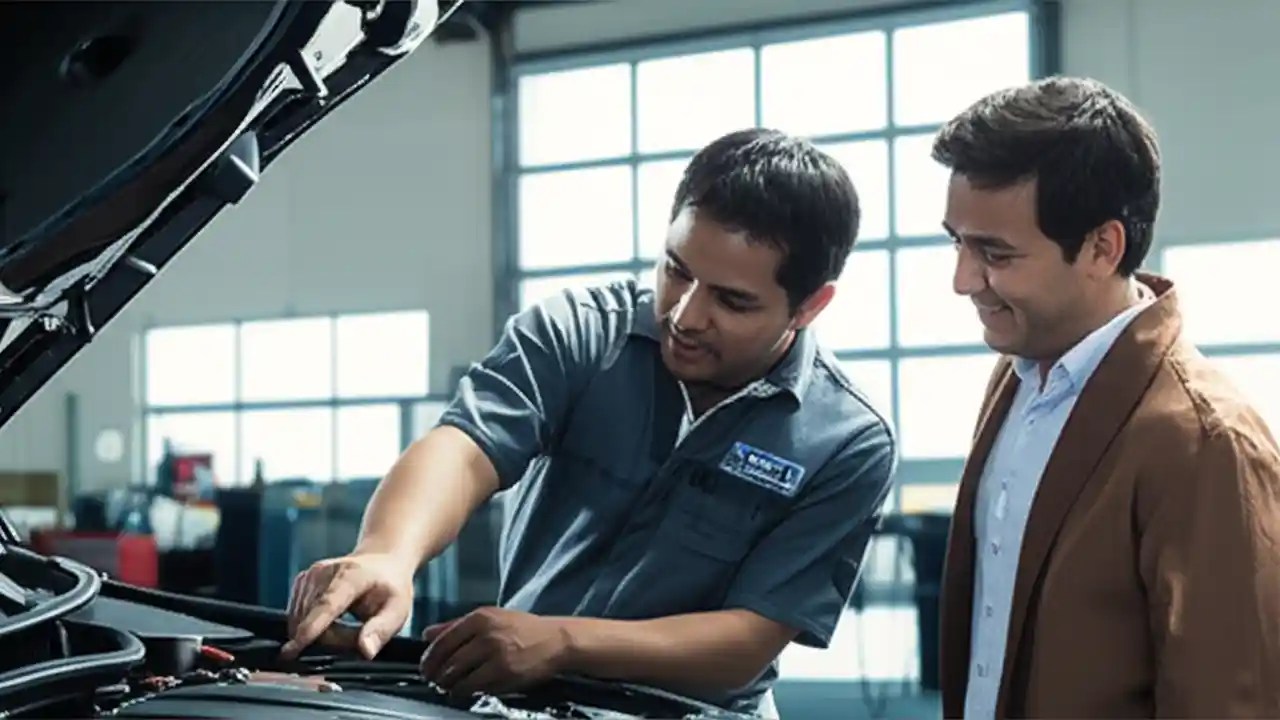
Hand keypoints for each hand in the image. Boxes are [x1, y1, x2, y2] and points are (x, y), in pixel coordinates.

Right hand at [282, 551, 414, 660]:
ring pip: (302, 621)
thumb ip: (381, 630)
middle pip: (313, 620)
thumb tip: (365, 651)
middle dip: (331, 640)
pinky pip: (299, 617)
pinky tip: (333, 621)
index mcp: (352, 576)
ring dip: (322, 635)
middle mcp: (325, 572)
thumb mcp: (398, 610)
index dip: (311, 629)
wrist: (382, 562)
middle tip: (357, 636)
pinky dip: (313, 626)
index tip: (294, 649)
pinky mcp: (301, 582)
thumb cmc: (391, 588)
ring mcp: (310, 576)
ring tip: (348, 626)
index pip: (326, 605)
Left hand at [420, 607, 570, 696]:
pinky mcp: (504, 672)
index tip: (425, 667)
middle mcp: (486, 634)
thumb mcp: (491, 618)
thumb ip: (457, 625)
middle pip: (448, 660)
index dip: (429, 658)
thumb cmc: (523, 629)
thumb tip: (427, 634)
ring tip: (448, 687)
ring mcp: (495, 654)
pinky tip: (464, 691)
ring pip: (458, 676)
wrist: (555, 640)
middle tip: (433, 680)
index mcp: (479, 617)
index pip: (443, 640)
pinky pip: (475, 686)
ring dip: (448, 685)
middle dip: (436, 675)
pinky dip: (465, 691)